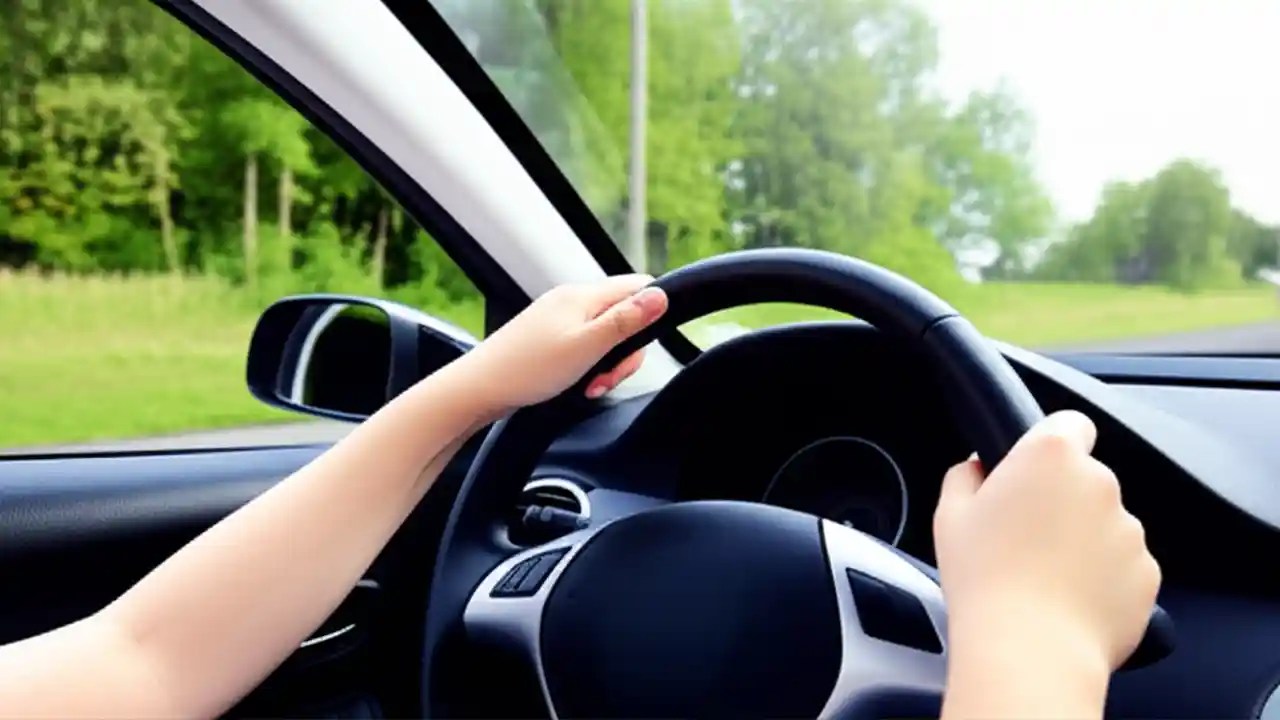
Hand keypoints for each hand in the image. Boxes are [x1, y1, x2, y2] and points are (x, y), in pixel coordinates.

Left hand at [461, 274, 667, 414]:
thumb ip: (626, 322)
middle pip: (624, 316)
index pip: (638, 287)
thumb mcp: (587, 347)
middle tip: (607, 378)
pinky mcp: (550, 337)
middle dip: (625, 352)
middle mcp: (572, 300)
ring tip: (590, 385)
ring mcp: (559, 318)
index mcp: (582, 296)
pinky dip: (589, 367)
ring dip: (607, 364)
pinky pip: (586, 346)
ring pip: (605, 335)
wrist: (478, 388)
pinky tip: (577, 384)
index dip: (649, 317)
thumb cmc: (527, 369)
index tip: (635, 349)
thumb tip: (661, 295)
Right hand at [933, 411, 1160, 672]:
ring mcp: (1130, 530)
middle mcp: (1099, 483)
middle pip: (1085, 479)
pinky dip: (1103, 578)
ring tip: (1045, 576)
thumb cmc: (984, 579)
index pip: (1070, 422)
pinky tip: (1067, 599)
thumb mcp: (949, 515)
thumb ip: (965, 476)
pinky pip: (1123, 566)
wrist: (1028, 650)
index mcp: (1050, 456)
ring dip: (1084, 540)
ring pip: (1106, 524)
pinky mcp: (1146, 573)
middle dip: (1063, 500)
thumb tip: (977, 469)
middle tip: (1025, 535)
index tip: (1034, 471)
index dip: (1052, 444)